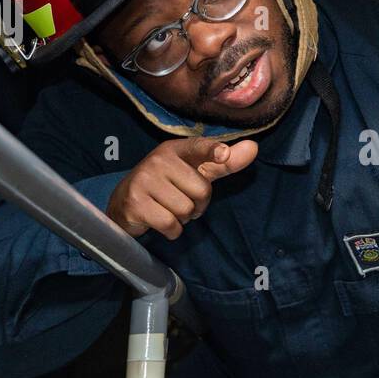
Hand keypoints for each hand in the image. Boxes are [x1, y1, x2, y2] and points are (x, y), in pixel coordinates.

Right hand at [107, 137, 257, 240]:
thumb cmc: (168, 186)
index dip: (212, 150)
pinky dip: (172, 230)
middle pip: (202, 190)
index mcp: (176, 149)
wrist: (125, 203)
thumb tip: (254, 147)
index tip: (223, 154)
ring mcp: (145, 180)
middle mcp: (159, 160)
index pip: (198, 147)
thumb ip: (225, 163)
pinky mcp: (136, 203)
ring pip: (186, 210)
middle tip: (181, 200)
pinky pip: (171, 224)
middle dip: (197, 204)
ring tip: (169, 209)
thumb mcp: (196, 171)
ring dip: (183, 218)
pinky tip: (160, 220)